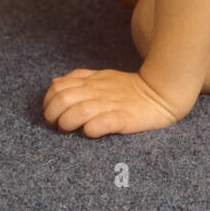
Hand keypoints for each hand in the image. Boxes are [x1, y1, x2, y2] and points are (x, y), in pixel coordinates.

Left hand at [43, 68, 183, 136]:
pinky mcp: (123, 118)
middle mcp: (96, 92)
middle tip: (57, 127)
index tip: (51, 115)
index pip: (57, 87)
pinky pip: (100, 124)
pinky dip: (89, 130)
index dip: (48, 102)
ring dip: (67, 124)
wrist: (161, 91)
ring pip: (76, 112)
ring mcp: (109, 104)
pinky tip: (90, 133)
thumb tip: (54, 83)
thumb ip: (77, 79)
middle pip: (62, 100)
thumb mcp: (100, 77)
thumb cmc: (128, 88)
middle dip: (52, 115)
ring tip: (70, 131)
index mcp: (89, 82)